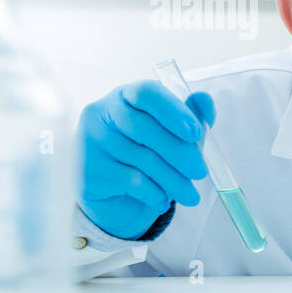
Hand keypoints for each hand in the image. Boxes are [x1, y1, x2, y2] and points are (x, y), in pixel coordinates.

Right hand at [78, 80, 214, 239]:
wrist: (118, 199)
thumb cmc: (149, 160)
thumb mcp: (176, 138)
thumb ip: (191, 118)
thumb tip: (205, 100)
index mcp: (124, 97)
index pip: (146, 93)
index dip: (173, 111)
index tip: (195, 132)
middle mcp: (100, 113)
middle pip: (144, 128)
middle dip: (180, 153)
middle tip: (201, 172)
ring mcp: (88, 141)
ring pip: (141, 158)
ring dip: (173, 180)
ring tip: (190, 195)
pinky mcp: (86, 170)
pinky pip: (130, 180)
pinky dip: (154, 192)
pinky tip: (162, 200)